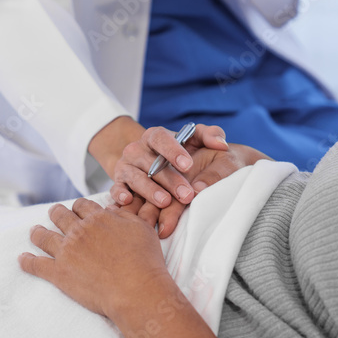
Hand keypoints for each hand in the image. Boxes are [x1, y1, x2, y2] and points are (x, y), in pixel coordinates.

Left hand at [18, 198, 170, 318]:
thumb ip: (125, 217)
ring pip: (43, 236)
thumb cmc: (145, 261)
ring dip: (37, 233)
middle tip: (53, 214)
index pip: (82, 206)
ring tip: (33, 232)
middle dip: (56, 213)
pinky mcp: (58, 273)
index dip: (78, 207)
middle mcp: (79, 231)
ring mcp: (66, 252)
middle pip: (60, 216)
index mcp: (99, 219)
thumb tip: (112, 210)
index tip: (77, 210)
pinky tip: (22, 259)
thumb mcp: (142, 229)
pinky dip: (26, 261)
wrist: (136, 290)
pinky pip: (36, 265)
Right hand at [111, 124, 229, 210]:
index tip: (189, 165)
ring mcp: (125, 167)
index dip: (173, 151)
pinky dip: (120, 194)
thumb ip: (209, 135)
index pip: (160, 138)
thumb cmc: (178, 153)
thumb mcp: (193, 140)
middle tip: (187, 195)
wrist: (148, 163)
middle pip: (150, 163)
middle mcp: (136, 150)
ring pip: (134, 177)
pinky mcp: (118, 183)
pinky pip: (115, 188)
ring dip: (149, 190)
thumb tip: (221, 143)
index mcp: (153, 137)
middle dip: (170, 180)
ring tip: (165, 202)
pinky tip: (129, 201)